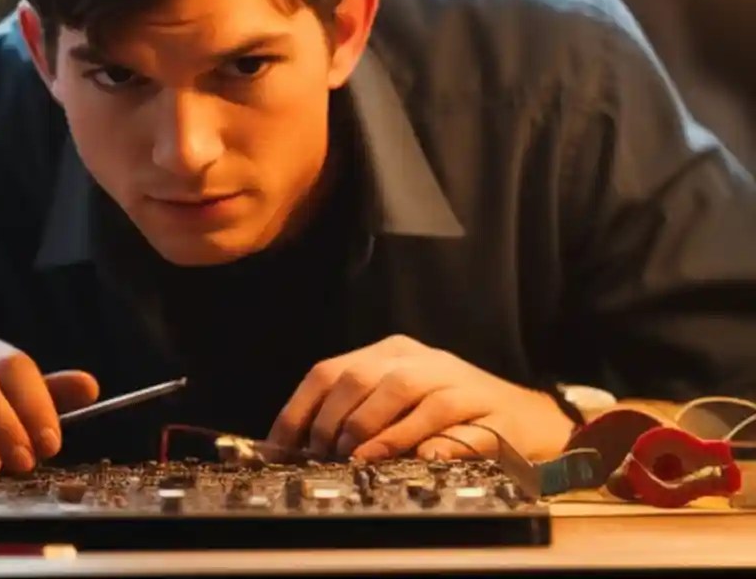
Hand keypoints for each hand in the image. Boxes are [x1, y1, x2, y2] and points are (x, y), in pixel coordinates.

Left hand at [267, 335, 573, 461]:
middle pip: (361, 377)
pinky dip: (421, 437)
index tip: (281, 446)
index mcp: (390, 353)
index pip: (330, 371)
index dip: (300, 409)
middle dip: (334, 419)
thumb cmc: (453, 417)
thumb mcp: (397, 408)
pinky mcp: (484, 406)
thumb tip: (296, 447)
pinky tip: (406, 455)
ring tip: (356, 458)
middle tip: (323, 454)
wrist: (530, 421)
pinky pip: (447, 418)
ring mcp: (454, 378)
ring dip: (373, 428)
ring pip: (402, 390)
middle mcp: (419, 359)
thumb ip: (354, 416)